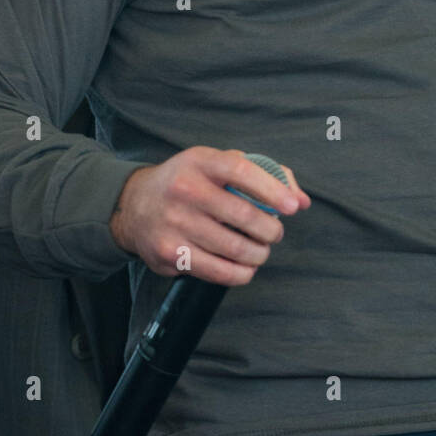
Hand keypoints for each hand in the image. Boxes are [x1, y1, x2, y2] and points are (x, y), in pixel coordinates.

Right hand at [109, 146, 310, 282]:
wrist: (134, 205)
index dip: (272, 190)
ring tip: (260, 251)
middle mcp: (185, 189)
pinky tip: (245, 268)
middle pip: (243, 215)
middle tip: (274, 233)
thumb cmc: (189, 182)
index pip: (241, 171)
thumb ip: (264, 174)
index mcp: (200, 161)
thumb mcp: (218, 164)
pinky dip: (240, 274)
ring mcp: (175, 223)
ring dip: (258, 254)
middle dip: (270, 230)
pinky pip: (217, 271)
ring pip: (234, 248)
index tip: (292, 207)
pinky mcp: (170, 253)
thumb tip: (301, 200)